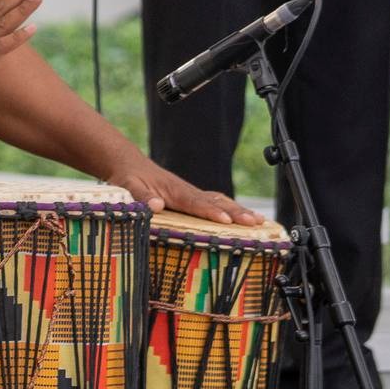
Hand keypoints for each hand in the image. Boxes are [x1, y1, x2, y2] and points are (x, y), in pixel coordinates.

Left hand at [112, 157, 262, 224]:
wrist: (130, 165)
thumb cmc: (129, 178)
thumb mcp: (128, 187)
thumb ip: (141, 196)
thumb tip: (156, 205)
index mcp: (174, 191)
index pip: (196, 203)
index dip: (211, 212)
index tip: (226, 220)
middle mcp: (188, 191)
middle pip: (216, 202)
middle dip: (237, 212)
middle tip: (256, 223)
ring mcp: (192, 194)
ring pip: (221, 202)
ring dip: (240, 211)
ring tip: (261, 222)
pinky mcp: (193, 198)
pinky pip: (216, 203)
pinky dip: (233, 210)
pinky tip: (245, 218)